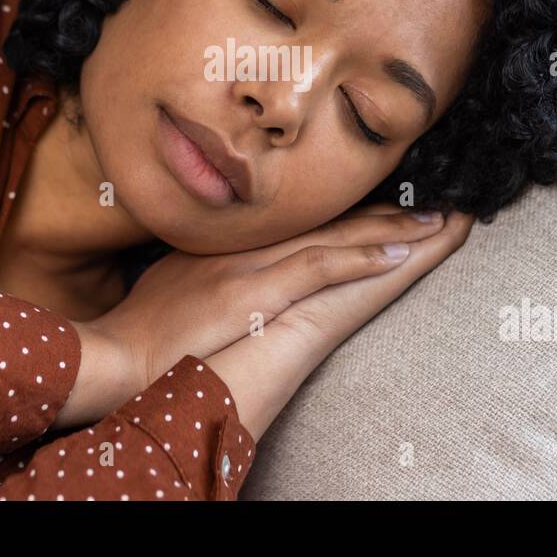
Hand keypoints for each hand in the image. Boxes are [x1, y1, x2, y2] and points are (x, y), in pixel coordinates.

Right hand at [55, 206, 448, 426]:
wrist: (114, 355)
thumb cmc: (142, 332)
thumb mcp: (181, 288)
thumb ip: (212, 275)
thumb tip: (234, 281)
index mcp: (238, 248)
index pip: (308, 225)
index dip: (356, 215)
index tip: (396, 208)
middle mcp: (250, 248)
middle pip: (333, 223)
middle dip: (388, 214)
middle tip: (439, 201)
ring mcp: (252, 268)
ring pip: (338, 237)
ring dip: (394, 229)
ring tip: (443, 221)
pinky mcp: (252, 293)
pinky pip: (318, 268)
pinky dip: (362, 256)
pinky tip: (401, 251)